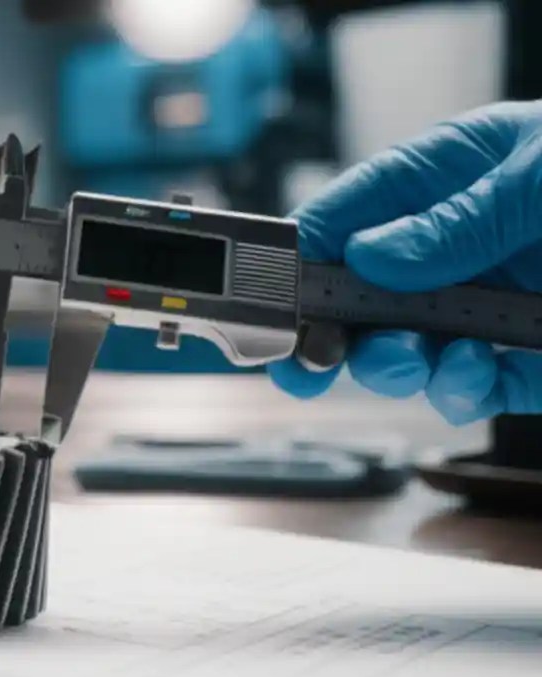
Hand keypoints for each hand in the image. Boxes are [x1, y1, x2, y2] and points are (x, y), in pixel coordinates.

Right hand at [268, 101, 541, 423]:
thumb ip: (456, 220)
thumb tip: (374, 257)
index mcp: (455, 174)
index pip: (355, 209)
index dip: (305, 251)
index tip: (272, 290)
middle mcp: (463, 243)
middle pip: (365, 292)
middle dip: (332, 328)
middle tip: (306, 360)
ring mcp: (496, 303)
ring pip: (408, 346)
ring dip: (396, 364)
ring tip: (412, 364)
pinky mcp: (532, 358)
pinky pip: (473, 383)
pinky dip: (460, 391)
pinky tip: (470, 378)